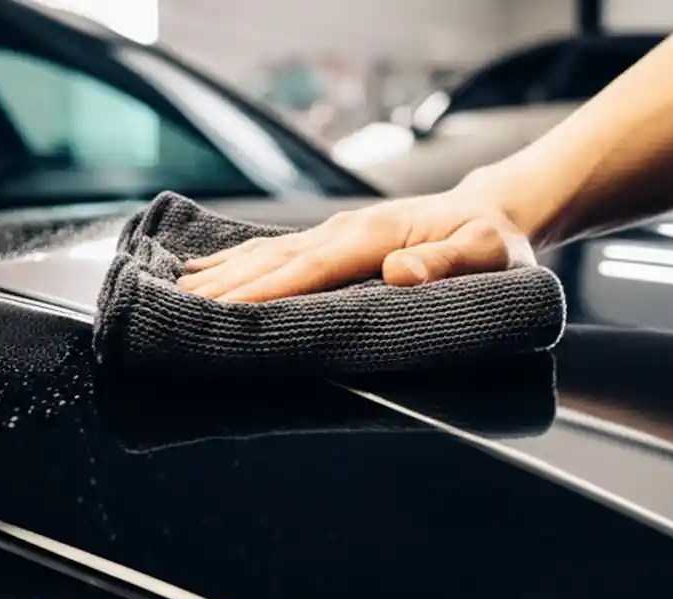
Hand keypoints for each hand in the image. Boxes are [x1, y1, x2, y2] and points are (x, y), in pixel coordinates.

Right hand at [176, 188, 536, 302]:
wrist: (494, 211)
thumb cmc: (497, 242)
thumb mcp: (490, 254)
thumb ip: (449, 262)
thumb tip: (401, 270)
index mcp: (375, 236)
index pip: (309, 267)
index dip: (263, 290)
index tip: (220, 310)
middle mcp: (345, 230)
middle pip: (273, 260)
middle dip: (225, 287)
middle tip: (176, 314)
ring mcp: (335, 232)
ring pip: (265, 254)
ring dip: (220, 276)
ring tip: (175, 295)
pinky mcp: (332, 241)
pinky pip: (273, 252)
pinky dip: (234, 263)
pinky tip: (205, 276)